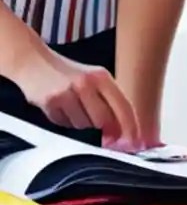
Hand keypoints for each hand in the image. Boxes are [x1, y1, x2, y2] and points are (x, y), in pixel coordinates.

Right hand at [10, 45, 141, 150]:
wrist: (33, 62)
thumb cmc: (67, 73)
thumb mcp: (94, 79)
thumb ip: (110, 100)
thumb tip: (123, 131)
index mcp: (102, 77)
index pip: (124, 106)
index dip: (131, 127)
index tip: (135, 142)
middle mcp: (86, 83)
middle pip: (104, 121)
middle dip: (102, 127)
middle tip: (93, 118)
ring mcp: (67, 93)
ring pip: (84, 125)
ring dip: (80, 121)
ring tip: (72, 106)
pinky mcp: (50, 102)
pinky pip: (65, 124)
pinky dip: (64, 120)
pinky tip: (60, 107)